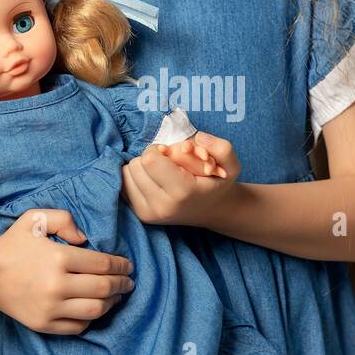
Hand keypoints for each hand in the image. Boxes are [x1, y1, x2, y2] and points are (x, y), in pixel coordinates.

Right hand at [0, 208, 134, 334]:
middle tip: (129, 282)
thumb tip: (85, 239)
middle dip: (122, 284)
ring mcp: (50, 308)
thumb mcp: (34, 219)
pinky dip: (92, 318)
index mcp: (58, 258)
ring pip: (96, 310)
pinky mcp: (44, 324)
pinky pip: (78, 326)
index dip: (121, 265)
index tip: (128, 266)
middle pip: (104, 288)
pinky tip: (95, 308)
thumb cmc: (13, 245)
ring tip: (116, 296)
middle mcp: (57, 285)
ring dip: (112, 302)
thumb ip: (63, 219)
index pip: (103, 265)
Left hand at [121, 132, 240, 226]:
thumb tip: (198, 138)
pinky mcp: (140, 216)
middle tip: (169, 165)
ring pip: (126, 174)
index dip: (159, 150)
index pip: (149, 159)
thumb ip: (221, 147)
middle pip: (135, 165)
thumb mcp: (231, 164)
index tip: (171, 154)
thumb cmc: (218, 183)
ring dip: (142, 168)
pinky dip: (135, 179)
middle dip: (150, 158)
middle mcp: (161, 206)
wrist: (213, 211)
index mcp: (182, 191)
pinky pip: (123, 185)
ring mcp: (148, 214)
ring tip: (162, 174)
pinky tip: (153, 181)